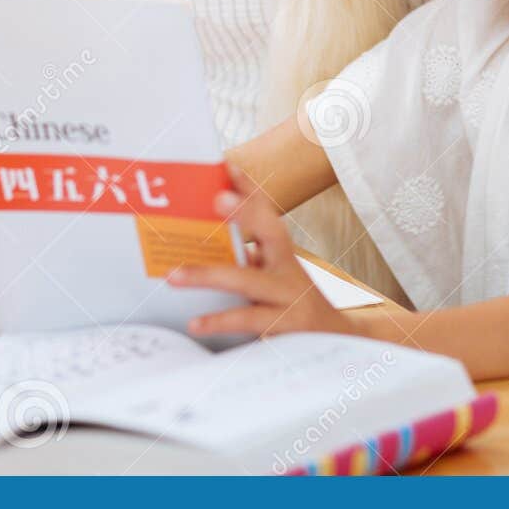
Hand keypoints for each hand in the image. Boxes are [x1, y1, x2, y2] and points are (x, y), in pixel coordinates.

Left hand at [168, 166, 350, 338]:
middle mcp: (289, 270)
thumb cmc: (291, 306)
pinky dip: (220, 321)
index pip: (268, 214)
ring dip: (209, 275)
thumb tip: (203, 244)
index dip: (249, 190)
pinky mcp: (286, 327)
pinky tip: (195, 322)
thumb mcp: (273, 278)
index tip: (227, 166)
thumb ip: (248, 260)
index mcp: (283, 255)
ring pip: (249, 281)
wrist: (335, 343)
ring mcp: (290, 298)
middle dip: (247, 212)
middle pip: (274, 233)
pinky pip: (248, 321)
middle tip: (216, 197)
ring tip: (173, 275)